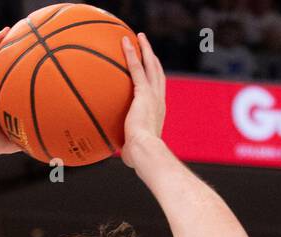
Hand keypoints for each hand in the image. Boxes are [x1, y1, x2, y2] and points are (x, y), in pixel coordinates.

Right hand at [0, 29, 21, 158]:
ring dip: (3, 43)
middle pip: (2, 67)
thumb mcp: (18, 138)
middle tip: (27, 44)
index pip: (9, 83)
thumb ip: (32, 136)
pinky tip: (5, 32)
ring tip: (14, 31)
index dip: (19, 74)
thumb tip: (51, 142)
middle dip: (13, 55)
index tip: (34, 67)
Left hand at [119, 32, 166, 167]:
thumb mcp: (133, 149)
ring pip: (150, 66)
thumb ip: (129, 146)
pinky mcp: (143, 93)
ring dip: (145, 50)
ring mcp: (152, 96)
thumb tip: (122, 154)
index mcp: (158, 112)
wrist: (145, 152)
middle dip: (152, 58)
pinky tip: (125, 41)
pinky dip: (132, 54)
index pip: (157, 91)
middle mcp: (158, 101)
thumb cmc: (140, 156)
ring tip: (139, 37)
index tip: (151, 69)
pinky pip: (136, 69)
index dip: (155, 78)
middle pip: (157, 73)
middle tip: (147, 46)